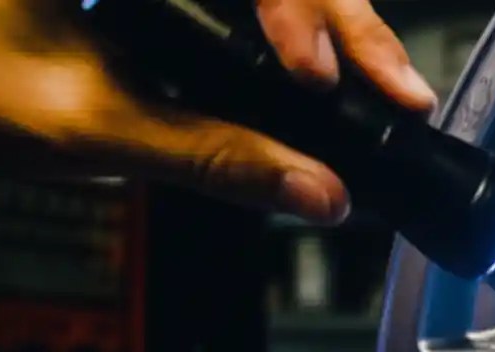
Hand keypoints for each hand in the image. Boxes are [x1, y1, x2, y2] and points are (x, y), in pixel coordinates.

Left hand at [0, 0, 438, 223]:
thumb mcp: (94, 126)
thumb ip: (214, 159)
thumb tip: (318, 191)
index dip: (294, 9)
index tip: (316, 78)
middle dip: (347, 21)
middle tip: (400, 92)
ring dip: (343, 25)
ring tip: (392, 88)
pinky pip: (267, 2)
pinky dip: (311, 31)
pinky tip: (344, 76)